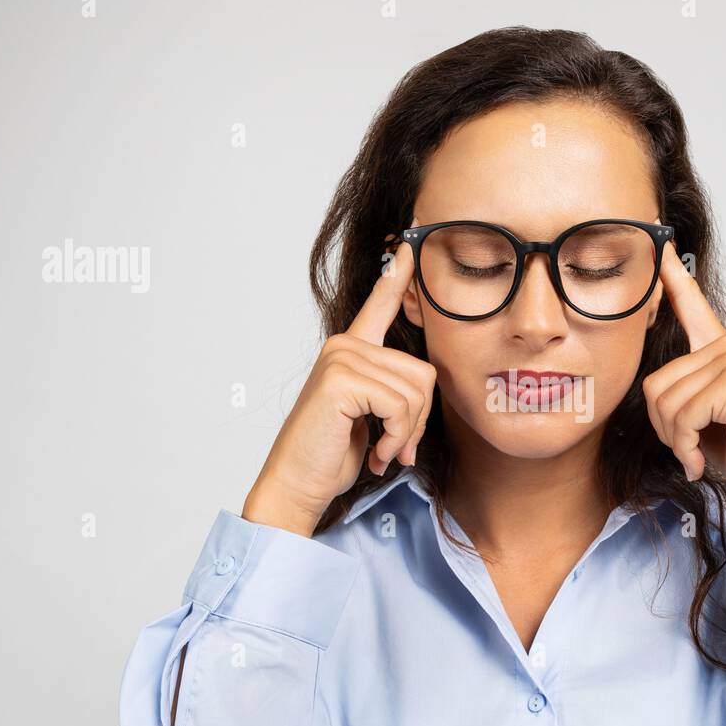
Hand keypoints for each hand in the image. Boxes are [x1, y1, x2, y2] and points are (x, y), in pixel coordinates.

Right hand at [243, 242, 437, 535]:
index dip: (397, 274)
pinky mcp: (340, 379)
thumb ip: (394, 390)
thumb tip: (427, 382)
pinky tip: (376, 454)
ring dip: (407, 434)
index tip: (410, 240)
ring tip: (383, 451)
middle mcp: (345, 346)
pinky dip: (397, 438)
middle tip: (397, 446)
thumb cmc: (333, 454)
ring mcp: (341, 358)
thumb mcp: (373, 416)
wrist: (298, 484)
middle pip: (424, 373)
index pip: (379, 302)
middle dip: (419, 420)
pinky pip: (400, 405)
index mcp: (352, 351)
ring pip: (415, 392)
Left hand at [642, 241, 725, 514]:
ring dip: (675, 439)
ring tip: (698, 452)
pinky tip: (702, 459)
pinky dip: (685, 446)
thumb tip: (652, 389)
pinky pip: (682, 415)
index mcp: (720, 350)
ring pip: (664, 400)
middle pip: (654, 381)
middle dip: (664, 426)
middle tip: (689, 446)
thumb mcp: (704, 416)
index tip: (656, 239)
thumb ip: (681, 393)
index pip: (690, 304)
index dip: (670, 274)